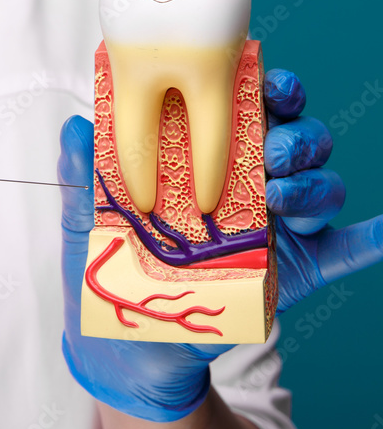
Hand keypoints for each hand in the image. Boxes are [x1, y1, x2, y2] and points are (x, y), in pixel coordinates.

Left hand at [57, 68, 382, 421]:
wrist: (128, 344)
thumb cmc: (107, 268)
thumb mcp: (85, 221)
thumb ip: (83, 174)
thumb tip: (75, 126)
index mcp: (203, 156)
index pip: (246, 106)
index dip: (267, 85)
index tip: (266, 83)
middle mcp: (249, 180)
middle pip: (296, 137)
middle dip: (295, 135)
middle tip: (273, 153)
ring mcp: (277, 224)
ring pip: (321, 184)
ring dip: (313, 183)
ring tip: (280, 201)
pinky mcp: (297, 268)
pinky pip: (348, 248)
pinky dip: (374, 237)